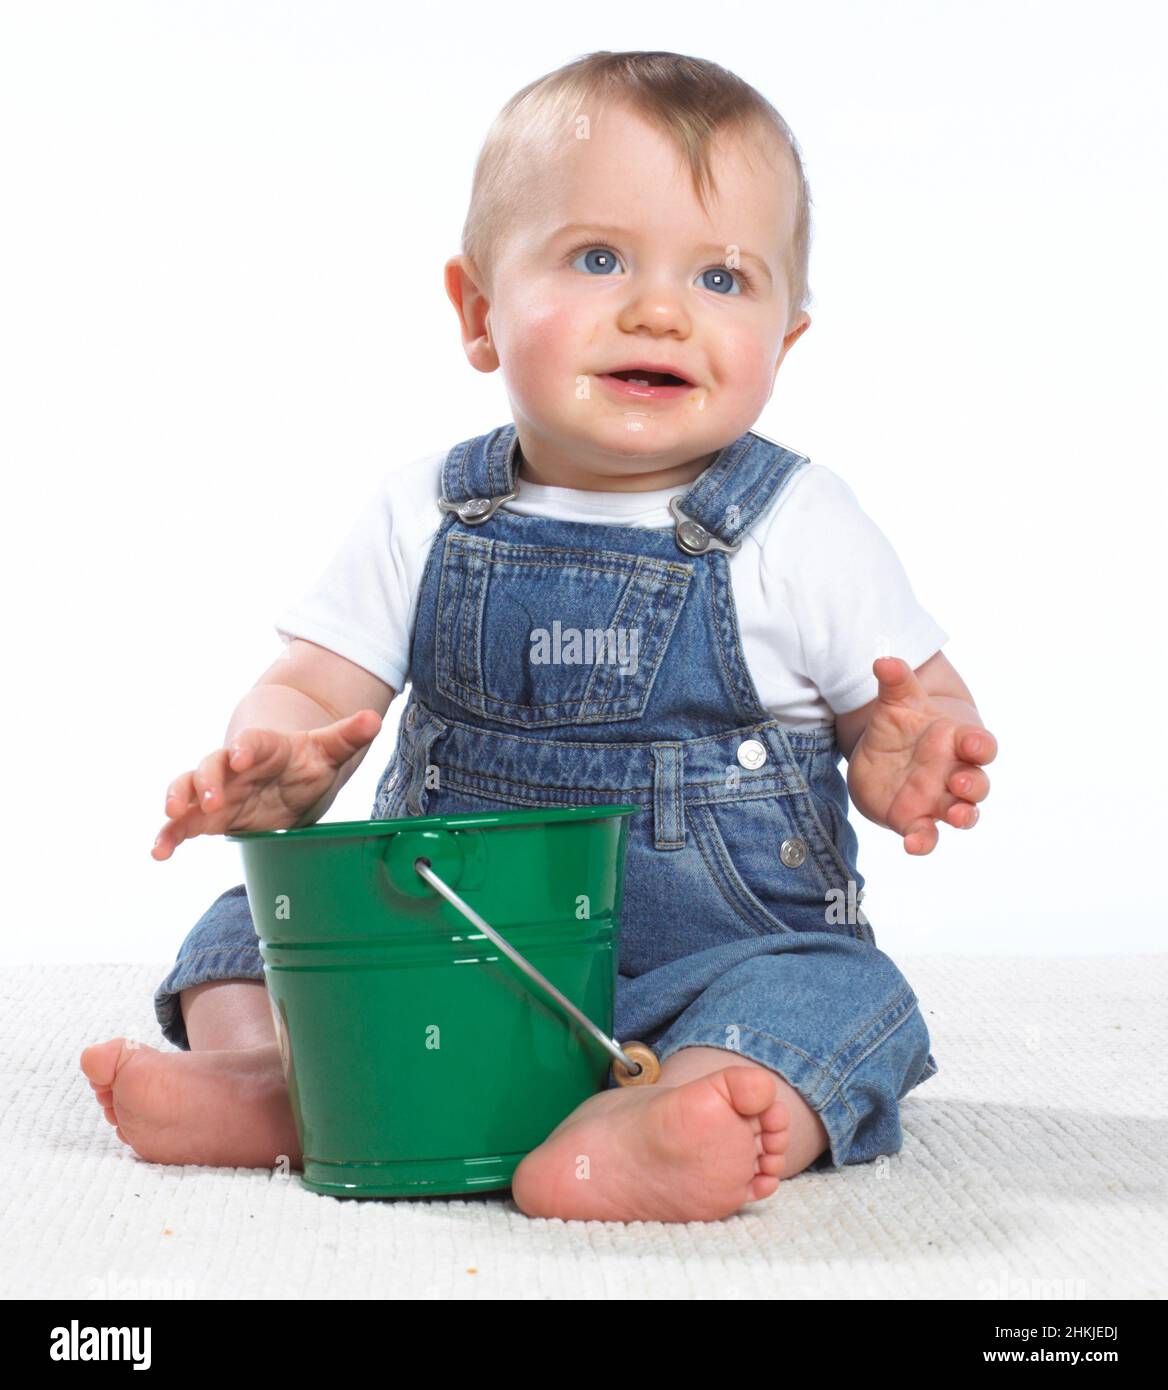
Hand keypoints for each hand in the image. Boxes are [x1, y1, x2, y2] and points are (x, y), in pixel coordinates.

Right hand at [151, 708, 381, 859]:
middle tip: (212, 797)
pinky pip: (182, 824)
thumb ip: (347, 736)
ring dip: (179, 799)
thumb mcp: (328, 750)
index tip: (240, 754)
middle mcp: (233, 766)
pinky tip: (159, 853)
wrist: (284, 775)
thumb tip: (373, 718)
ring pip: (189, 788)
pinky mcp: (208, 815)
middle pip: (212, 764)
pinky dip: (168, 836)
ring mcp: (218, 789)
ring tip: (173, 816)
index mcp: (263, 747)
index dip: (245, 747)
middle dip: (209, 779)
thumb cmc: (304, 761)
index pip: (252, 742)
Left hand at [846, 657, 996, 854]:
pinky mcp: (915, 819)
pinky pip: (926, 835)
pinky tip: (915, 844)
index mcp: (956, 741)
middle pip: (978, 783)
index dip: (981, 745)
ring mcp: (938, 799)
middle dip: (974, 784)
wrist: (886, 753)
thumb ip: (895, 681)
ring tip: (956, 816)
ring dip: (963, 816)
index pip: (980, 744)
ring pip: (962, 812)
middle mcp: (953, 772)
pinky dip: (924, 841)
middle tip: (960, 782)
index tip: (974, 744)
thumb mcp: (898, 700)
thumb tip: (883, 660)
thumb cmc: (904, 724)